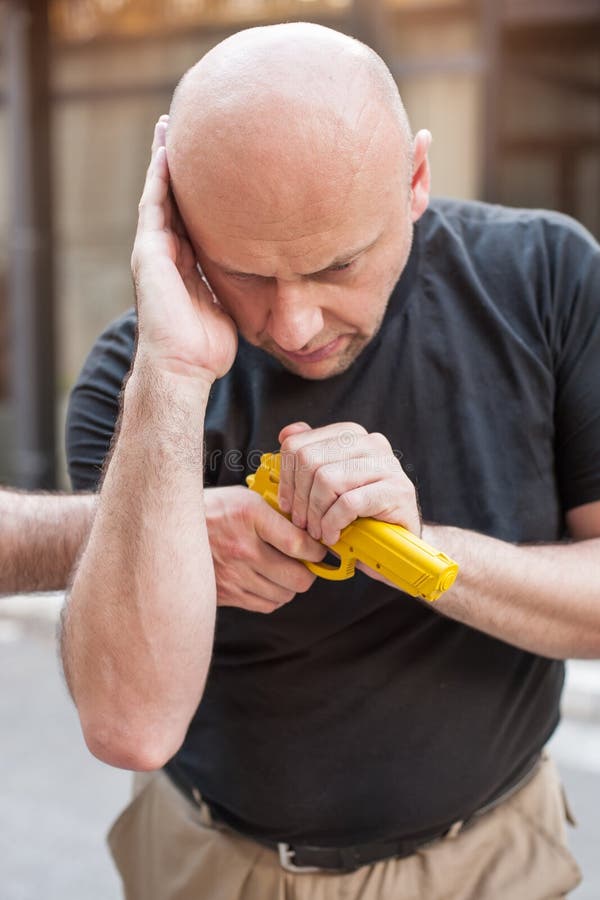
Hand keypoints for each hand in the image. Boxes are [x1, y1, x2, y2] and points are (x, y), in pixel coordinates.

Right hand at [131, 116, 237, 382]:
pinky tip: (166, 153)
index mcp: (185, 263)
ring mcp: (154, 251)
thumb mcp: (232, 305)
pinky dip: (158, 179)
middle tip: (186, 128)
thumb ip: (242, 285)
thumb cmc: (209, 347)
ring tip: (169, 127)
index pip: (193, 217)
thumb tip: (275, 276)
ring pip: (159, 195)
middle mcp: (167, 252)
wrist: (184, 366)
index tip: (215, 161)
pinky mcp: (148, 253)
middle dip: (178, 165)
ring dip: (164, 161)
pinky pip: (153, 207)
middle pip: (173, 198)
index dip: (201, 189)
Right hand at [205, 486, 325, 613]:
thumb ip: (276, 513)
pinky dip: (274, 596)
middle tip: (307, 564)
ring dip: (291, 585)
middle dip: (309, 572)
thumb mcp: (244, 498)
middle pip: (297, 578)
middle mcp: (241, 548)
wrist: (168, 529)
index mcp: (248, 516)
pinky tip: (268, 581)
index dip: (318, 551)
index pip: (298, 544)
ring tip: (286, 571)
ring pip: (284, 594)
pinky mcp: (224, 594)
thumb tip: (308, 531)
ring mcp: (232, 575)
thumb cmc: (212, 510)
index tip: (321, 550)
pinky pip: (265, 605)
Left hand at [277, 422, 420, 545]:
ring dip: (315, 514)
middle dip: (299, 497)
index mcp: (351, 435)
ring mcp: (387, 465)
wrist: (400, 540)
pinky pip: (348, 503)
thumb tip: (286, 434)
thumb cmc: (360, 512)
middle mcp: (371, 443)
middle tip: (301, 522)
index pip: (298, 444)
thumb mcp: (330, 483)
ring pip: (327, 480)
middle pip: (309, 460)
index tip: (287, 503)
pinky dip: (333, 524)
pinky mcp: (397, 490)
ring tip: (317, 532)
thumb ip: (309, 455)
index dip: (286, 477)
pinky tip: (333, 536)